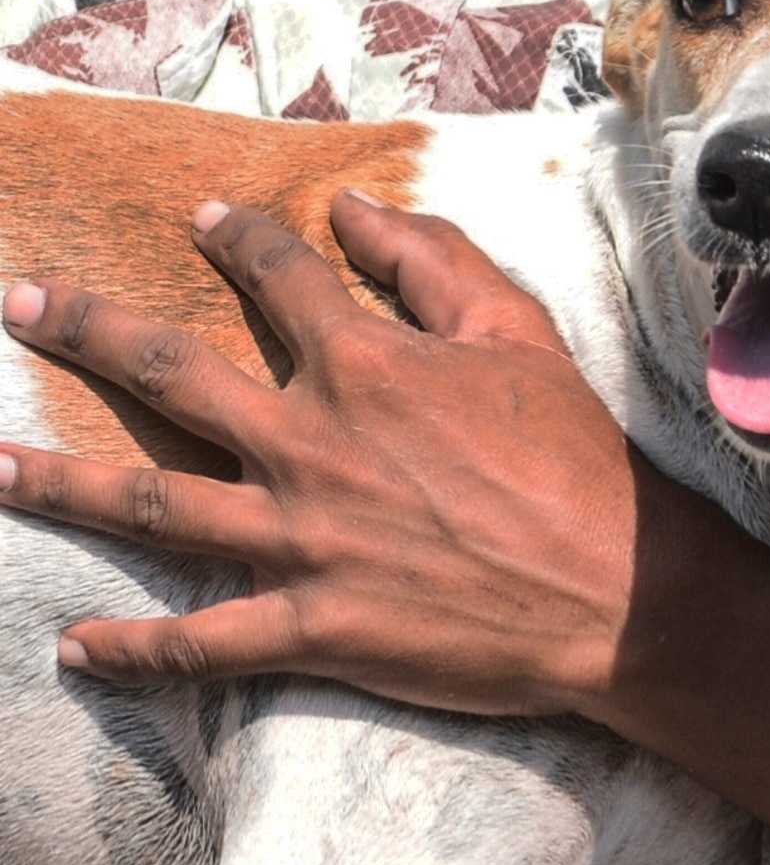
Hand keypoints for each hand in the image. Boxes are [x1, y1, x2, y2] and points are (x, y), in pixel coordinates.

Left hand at [0, 194, 639, 712]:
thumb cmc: (576, 460)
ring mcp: (301, 540)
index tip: (207, 221)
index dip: (240, 238)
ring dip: (58, 482)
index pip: (277, 278)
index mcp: (364, 364)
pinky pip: (202, 646)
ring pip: (151, 506)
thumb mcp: (520, 334)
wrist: (615, 593)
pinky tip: (73, 653)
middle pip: (169, 371)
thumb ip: (433, 261)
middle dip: (85, 327)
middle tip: (18, 300)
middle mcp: (310, 442)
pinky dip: (135, 654)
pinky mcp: (313, 628)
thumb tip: (354, 209)